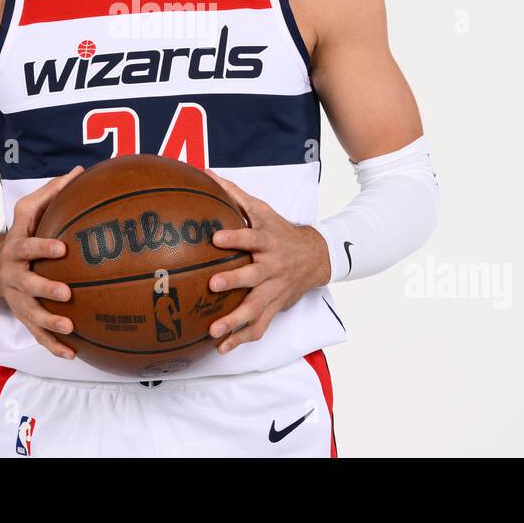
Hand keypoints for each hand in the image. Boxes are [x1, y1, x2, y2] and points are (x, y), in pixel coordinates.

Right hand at [0, 166, 83, 360]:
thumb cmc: (22, 234)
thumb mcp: (28, 211)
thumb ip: (53, 192)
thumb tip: (81, 171)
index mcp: (16, 249)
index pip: (28, 246)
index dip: (42, 247)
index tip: (63, 248)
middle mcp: (13, 276)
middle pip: (27, 284)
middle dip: (45, 289)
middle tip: (67, 293)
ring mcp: (17, 300)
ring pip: (31, 315)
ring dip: (49, 324)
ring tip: (71, 328)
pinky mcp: (23, 318)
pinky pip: (37, 335)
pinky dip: (53, 346)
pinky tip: (73, 354)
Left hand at [202, 170, 330, 354]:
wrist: (316, 256)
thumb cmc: (280, 231)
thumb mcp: (262, 211)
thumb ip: (235, 195)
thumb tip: (206, 174)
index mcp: (268, 242)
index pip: (251, 237)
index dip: (235, 237)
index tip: (215, 238)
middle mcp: (272, 267)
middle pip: (253, 276)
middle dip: (234, 281)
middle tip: (212, 285)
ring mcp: (274, 290)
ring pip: (256, 309)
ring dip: (235, 322)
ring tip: (213, 332)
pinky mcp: (275, 307)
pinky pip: (259, 326)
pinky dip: (241, 339)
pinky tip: (221, 348)